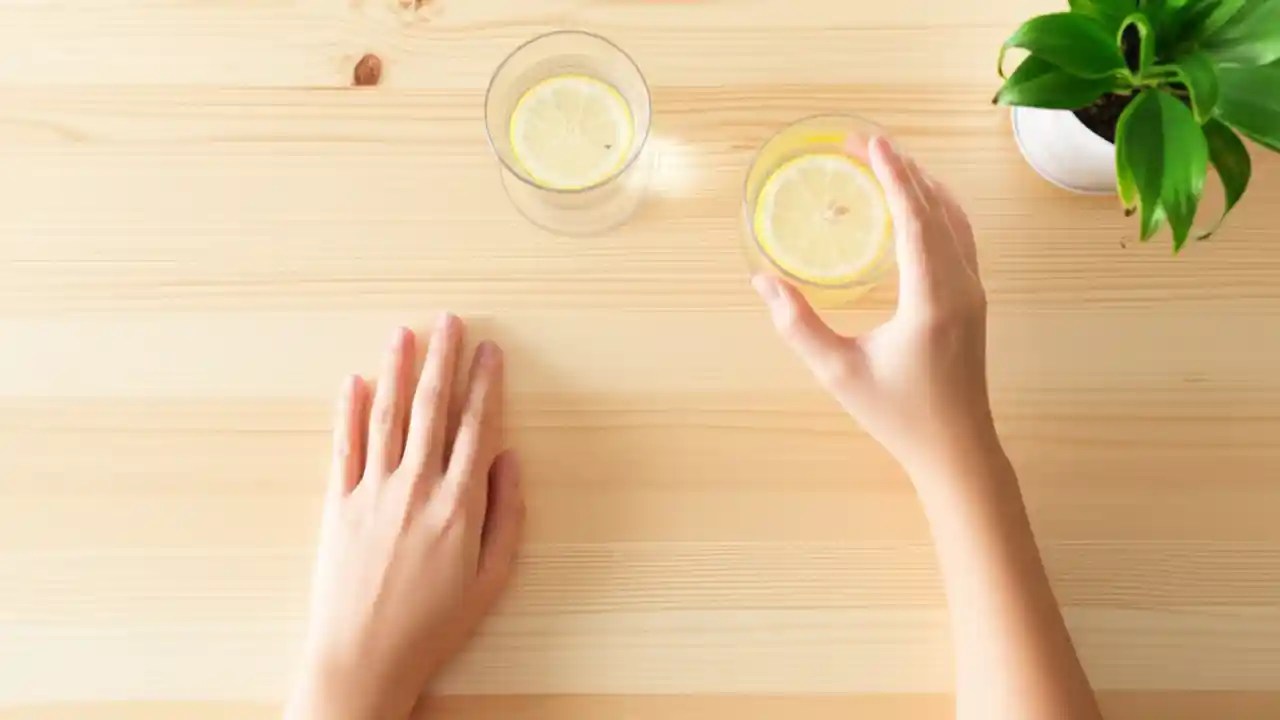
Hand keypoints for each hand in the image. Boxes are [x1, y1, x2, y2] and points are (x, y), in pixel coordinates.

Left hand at [287, 316, 524, 719]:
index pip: (476, 427)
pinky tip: (352, 380)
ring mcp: (372, 492)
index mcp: (458, 504)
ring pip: (386, 415)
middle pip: (431, 408)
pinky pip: (344, 446)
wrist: (364, 656)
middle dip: (443, 358)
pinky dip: (348, 410)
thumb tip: (509, 460)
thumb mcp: (491, 578)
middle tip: (449, 320)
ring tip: (403, 332)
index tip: (490, 351)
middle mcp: (415, 487)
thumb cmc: (434, 625)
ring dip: (395, 369)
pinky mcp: (336, 504)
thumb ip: (506, 515)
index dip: (485, 384)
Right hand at [753, 137, 992, 485]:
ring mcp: (974, 292)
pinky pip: (961, 238)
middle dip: (903, 169)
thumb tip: (762, 281)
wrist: (956, 448)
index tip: (871, 142)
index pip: (915, 219)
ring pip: (956, 220)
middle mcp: (961, 286)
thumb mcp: (838, 372)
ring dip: (924, 186)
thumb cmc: (898, 414)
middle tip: (864, 143)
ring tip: (889, 163)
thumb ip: (798, 324)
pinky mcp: (973, 301)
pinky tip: (915, 208)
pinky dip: (937, 210)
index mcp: (932, 298)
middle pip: (937, 208)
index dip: (893, 176)